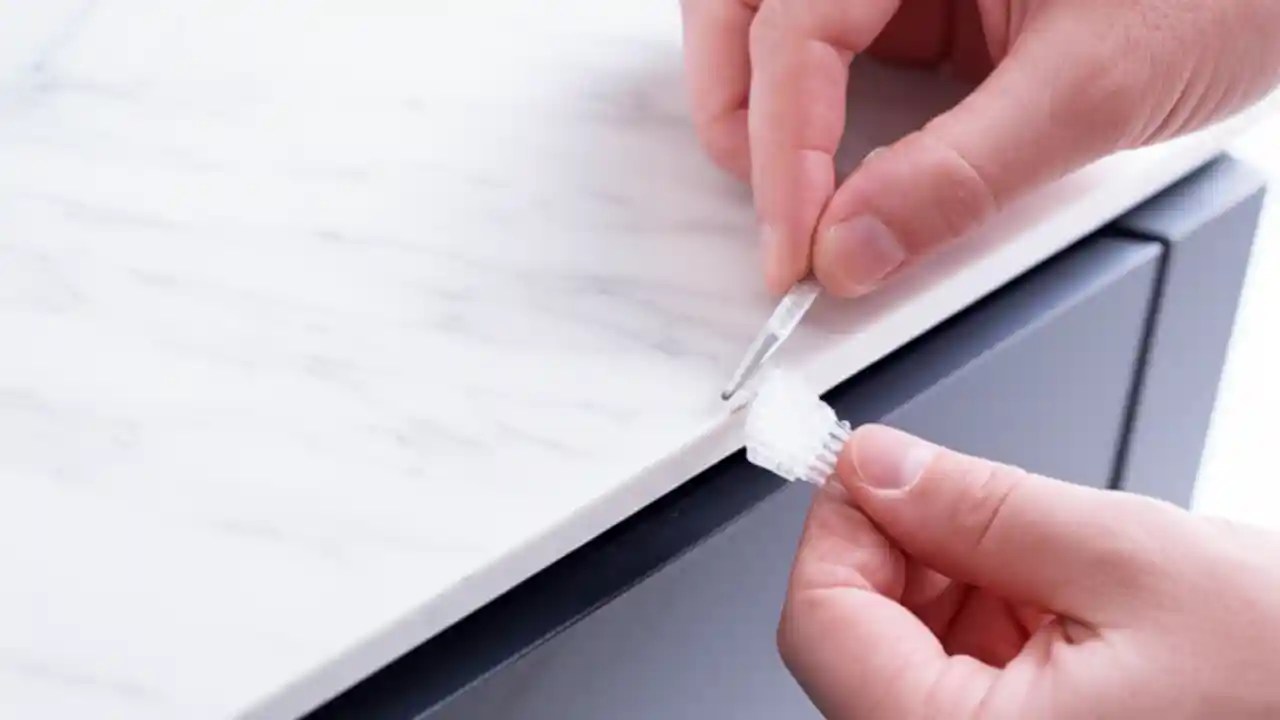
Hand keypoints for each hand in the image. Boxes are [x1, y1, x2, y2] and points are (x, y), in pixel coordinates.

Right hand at [679, 0, 1279, 294]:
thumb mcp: (1094, 85)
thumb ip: (960, 175)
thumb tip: (851, 250)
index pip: (797, 29)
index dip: (783, 149)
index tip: (795, 249)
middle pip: (744, 7)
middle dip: (739, 111)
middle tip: (777, 212)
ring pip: (775, 27)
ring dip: (765, 108)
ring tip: (795, 189)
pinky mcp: (924, 1)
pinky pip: (837, 53)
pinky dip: (820, 114)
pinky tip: (841, 165)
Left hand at [779, 425, 1279, 717]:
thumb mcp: (1129, 562)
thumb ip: (979, 507)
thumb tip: (879, 467)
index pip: (818, 625)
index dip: (838, 525)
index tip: (871, 466)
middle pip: (853, 641)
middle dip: (903, 551)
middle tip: (967, 497)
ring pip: (902, 654)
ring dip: (952, 584)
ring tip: (1052, 564)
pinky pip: (957, 681)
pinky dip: (988, 622)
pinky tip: (1057, 602)